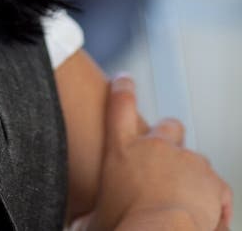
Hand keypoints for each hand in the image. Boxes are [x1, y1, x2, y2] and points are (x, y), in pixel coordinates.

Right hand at [84, 76, 231, 230]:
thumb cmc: (123, 229)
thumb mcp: (93, 219)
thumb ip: (86, 212)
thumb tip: (78, 223)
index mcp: (122, 150)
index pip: (120, 103)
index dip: (122, 87)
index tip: (124, 79)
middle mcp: (155, 147)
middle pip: (168, 126)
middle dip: (170, 139)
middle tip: (166, 164)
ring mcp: (186, 160)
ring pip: (194, 160)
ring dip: (191, 177)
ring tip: (183, 205)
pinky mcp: (212, 180)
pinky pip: (216, 188)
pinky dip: (212, 201)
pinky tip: (202, 219)